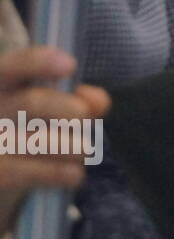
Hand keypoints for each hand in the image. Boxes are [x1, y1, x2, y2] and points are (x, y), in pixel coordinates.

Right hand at [0, 46, 107, 191]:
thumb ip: (76, 98)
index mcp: (0, 81)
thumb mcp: (52, 105)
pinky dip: (56, 173)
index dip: (37, 63)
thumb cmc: (28, 124)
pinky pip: (22, 173)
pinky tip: (74, 174)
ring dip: (69, 147)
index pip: (11, 67)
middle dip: (69, 110)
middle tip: (83, 117)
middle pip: (30, 103)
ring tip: (83, 150)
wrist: (2, 166)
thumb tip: (99, 101)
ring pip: (32, 142)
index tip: (69, 65)